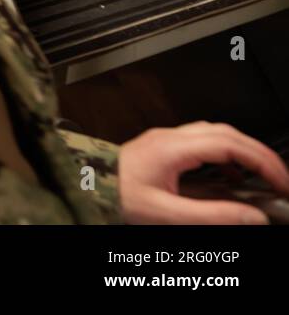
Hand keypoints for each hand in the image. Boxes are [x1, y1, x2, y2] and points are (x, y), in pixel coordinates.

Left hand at [119, 121, 288, 223]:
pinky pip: (199, 142)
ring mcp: (162, 140)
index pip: (230, 144)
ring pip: (213, 133)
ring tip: (261, 176)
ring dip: (241, 150)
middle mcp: (167, 138)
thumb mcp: (165, 215)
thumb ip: (212, 216)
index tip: (282, 181)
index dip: (263, 161)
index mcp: (170, 148)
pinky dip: (223, 154)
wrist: (82, 187)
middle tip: (280, 179)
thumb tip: (252, 217)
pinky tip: (229, 174)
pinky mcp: (158, 148)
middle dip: (259, 153)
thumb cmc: (113, 197)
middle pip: (226, 133)